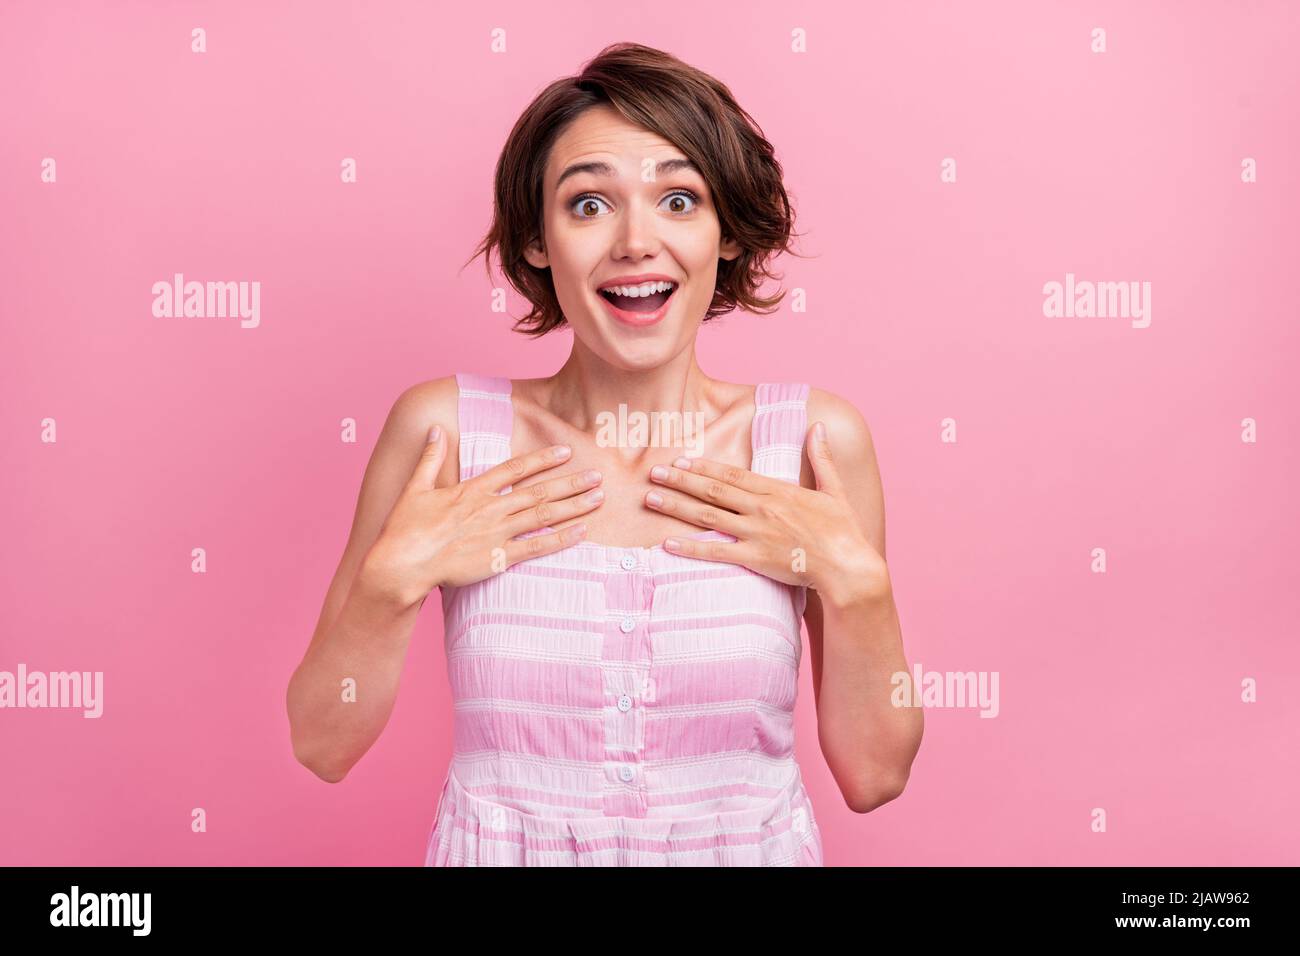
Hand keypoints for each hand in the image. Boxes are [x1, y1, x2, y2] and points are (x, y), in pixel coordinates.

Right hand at [362, 428, 604, 605]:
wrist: (402, 564)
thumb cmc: (404, 529)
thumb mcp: (415, 488)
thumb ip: (430, 458)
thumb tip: (433, 429)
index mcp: (473, 490)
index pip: (515, 469)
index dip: (542, 459)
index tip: (564, 452)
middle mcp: (490, 508)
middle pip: (539, 490)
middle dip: (571, 482)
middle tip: (598, 474)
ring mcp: (496, 533)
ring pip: (543, 515)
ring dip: (573, 506)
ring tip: (598, 498)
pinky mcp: (498, 558)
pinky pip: (536, 547)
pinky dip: (561, 540)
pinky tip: (582, 532)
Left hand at [645, 420, 887, 605]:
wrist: (847, 567)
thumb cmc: (843, 531)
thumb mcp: (833, 489)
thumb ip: (821, 458)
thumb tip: (818, 427)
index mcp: (777, 490)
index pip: (732, 474)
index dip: (704, 467)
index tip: (681, 461)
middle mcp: (761, 508)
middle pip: (712, 490)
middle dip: (680, 481)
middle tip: (653, 473)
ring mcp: (755, 533)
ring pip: (707, 516)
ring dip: (676, 507)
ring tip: (650, 500)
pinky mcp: (754, 558)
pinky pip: (715, 552)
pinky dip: (689, 547)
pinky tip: (667, 543)